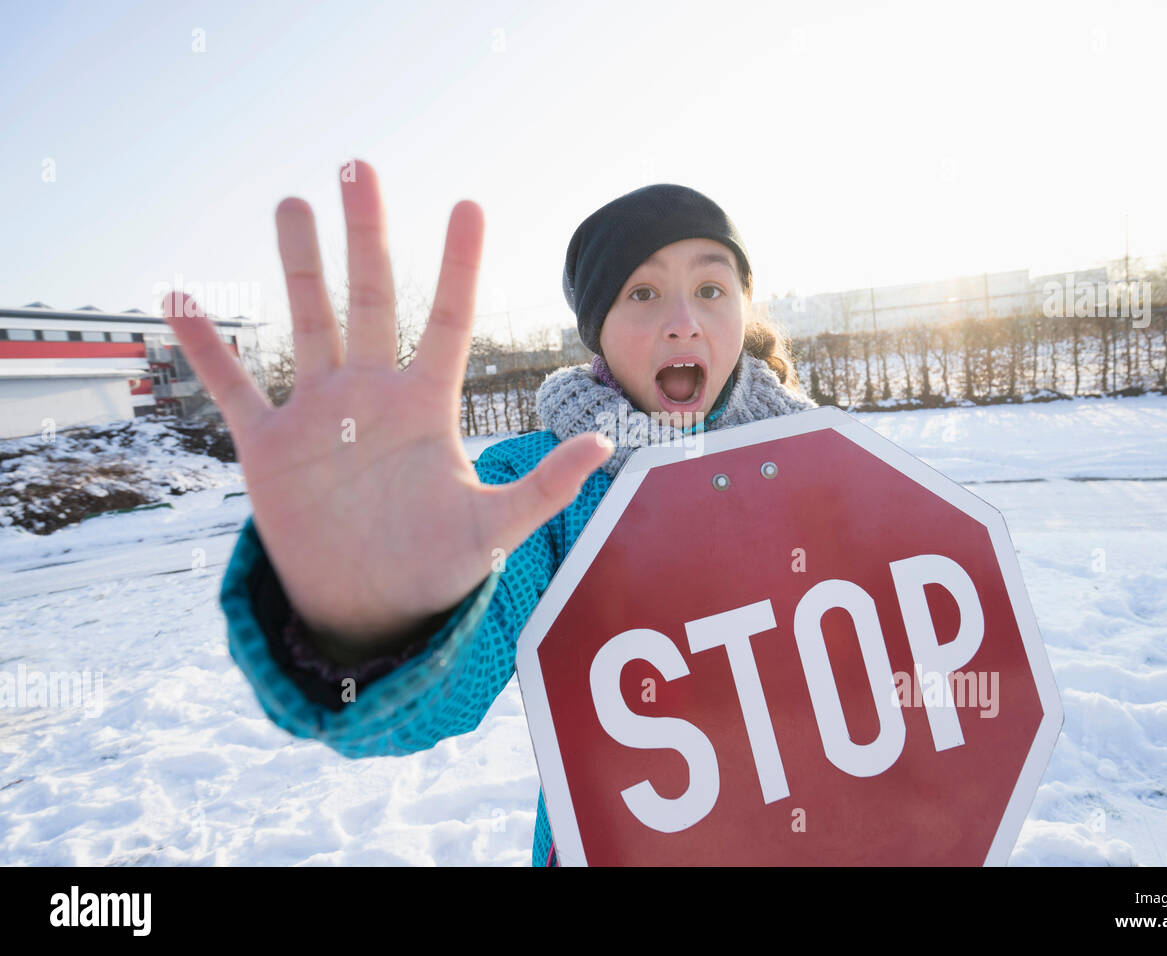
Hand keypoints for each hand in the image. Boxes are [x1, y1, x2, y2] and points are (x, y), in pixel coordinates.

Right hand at [164, 160, 611, 651]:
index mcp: (426, 406)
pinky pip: (232, 387)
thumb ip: (545, 486)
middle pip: (371, 299)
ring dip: (298, 266)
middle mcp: (372, 395)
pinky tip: (179, 300)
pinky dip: (206, 348)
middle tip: (359, 169)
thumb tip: (606, 443)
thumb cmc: (437, 566)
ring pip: (308, 323)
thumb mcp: (495, 528)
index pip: (448, 320)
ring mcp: (318, 415)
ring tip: (291, 203)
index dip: (460, 266)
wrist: (371, 607)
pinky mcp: (268, 446)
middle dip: (366, 236)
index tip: (469, 206)